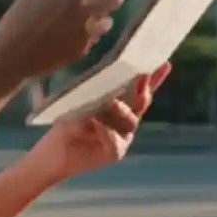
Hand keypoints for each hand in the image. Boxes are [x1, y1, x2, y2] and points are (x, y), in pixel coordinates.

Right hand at [0, 0, 124, 85]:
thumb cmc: (16, 23)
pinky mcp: (82, 51)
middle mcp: (82, 14)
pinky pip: (94, 38)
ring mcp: (85, 35)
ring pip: (108, 21)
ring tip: (86, 18)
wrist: (12, 59)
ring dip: (101, 17)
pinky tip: (73, 34)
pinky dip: (88, 34)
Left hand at [29, 62, 172, 183]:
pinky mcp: (114, 154)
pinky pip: (115, 140)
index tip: (165, 63)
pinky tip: (96, 122)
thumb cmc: (65, 123)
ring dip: (120, 109)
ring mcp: (123, 138)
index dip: (154, 78)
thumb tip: (106, 76)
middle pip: (141, 104)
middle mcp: (126, 122)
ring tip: (110, 101)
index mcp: (120, 107)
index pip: (140, 91)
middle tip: (141, 75)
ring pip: (130, 121)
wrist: (51, 154)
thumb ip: (96, 92)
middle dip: (144, 89)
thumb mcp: (80, 101)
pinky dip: (106, 130)